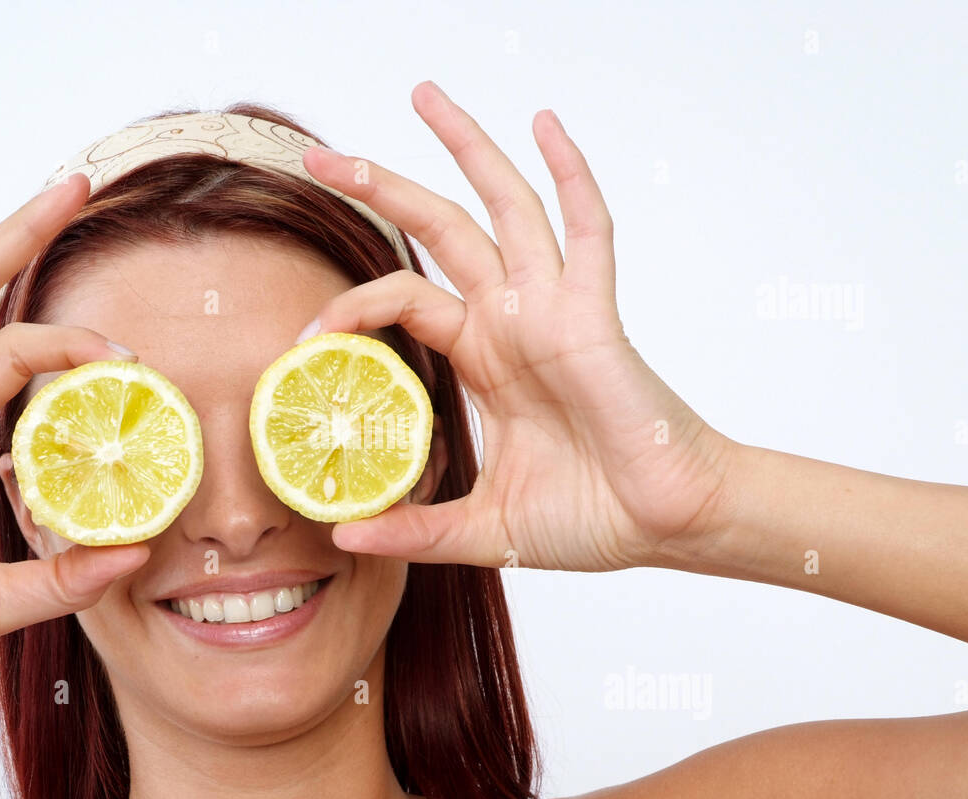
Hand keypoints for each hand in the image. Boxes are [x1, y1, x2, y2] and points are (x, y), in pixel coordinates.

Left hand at [301, 81, 737, 571]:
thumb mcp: (484, 527)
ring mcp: (554, 310)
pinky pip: (588, 232)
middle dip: (382, 185)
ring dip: (466, 149)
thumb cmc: (591, 518)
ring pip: (505, 208)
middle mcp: (513, 321)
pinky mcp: (594, 316)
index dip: (351, 307)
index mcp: (485, 359)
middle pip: (441, 230)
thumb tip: (345, 536)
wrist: (664, 526)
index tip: (303, 342)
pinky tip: (546, 126)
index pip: (404, 300)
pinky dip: (571, 175)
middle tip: (321, 155)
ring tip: (423, 95)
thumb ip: (417, 529)